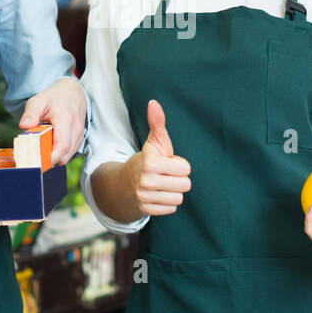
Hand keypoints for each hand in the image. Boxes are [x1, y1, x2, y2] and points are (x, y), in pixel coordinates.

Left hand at [18, 78, 86, 165]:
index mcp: (65, 118)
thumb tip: (24, 126)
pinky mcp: (80, 139)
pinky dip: (60, 154)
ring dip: (55, 157)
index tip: (37, 160)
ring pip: (68, 156)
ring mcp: (79, 135)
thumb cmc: (54, 98)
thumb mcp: (38, 101)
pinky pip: (70, 153)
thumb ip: (30, 113)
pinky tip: (51, 146)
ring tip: (42, 149)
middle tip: (35, 155)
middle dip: (49, 159)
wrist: (72, 93)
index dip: (50, 157)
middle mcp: (75, 128)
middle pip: (64, 155)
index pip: (62, 146)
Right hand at [126, 100, 190, 216]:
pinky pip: (171, 209)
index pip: (186, 169)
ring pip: (179, 198)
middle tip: (167, 174)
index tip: (168, 163)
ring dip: (174, 192)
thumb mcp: (155, 141)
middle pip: (185, 185)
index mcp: (150, 163)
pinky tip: (159, 195)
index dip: (180, 165)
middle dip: (179, 179)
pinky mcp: (145, 210)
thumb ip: (158, 122)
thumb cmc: (148, 159)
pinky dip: (167, 203)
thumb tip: (154, 102)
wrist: (125, 182)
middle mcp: (146, 181)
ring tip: (163, 184)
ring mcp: (145, 197)